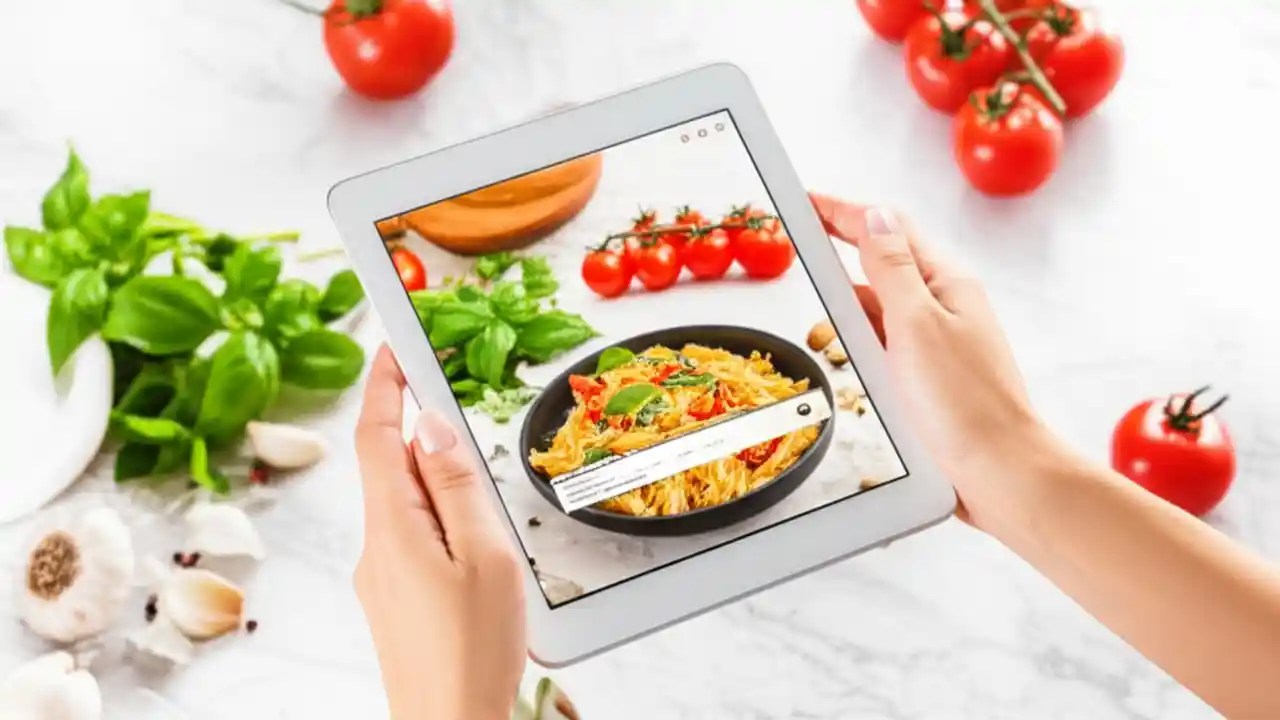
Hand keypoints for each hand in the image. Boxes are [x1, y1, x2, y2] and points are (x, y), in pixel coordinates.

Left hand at [353, 345, 525, 719]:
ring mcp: (381, 577)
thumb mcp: (485, 556)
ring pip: (407, 504)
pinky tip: (476, 554)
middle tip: (473, 444)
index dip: (383, 386)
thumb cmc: (474, 652)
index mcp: (394, 528)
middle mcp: (376, 548)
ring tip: (490, 529)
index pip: (377, 436)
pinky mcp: (394, 598)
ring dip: (442, 489)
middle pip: (393, 467)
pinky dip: (440, 522)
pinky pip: (412, 537)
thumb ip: (458, 486)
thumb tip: (433, 427)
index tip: (393, 347)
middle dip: (428, 441)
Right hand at [809, 193, 1052, 533]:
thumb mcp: (917, 324)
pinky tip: (846, 342)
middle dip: (844, 243)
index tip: (807, 200)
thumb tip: (874, 216)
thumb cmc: (965, 405)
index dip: (844, 211)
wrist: (1001, 473)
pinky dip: (861, 333)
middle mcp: (945, 307)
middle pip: (885, 261)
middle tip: (803, 231)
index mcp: (947, 284)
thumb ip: (891, 269)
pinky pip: (887, 341)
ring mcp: (938, 342)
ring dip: (849, 291)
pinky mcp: (929, 377)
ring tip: (813, 282)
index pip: (890, 229)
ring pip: (883, 304)